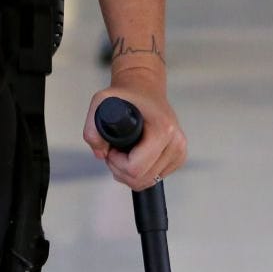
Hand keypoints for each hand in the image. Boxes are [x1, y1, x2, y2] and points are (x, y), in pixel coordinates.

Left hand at [81, 63, 187, 190]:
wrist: (145, 90)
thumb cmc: (126, 95)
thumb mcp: (100, 102)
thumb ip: (92, 129)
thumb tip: (100, 154)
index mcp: (163, 129)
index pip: (136, 167)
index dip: (116, 162)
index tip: (111, 148)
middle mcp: (176, 142)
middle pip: (141, 179)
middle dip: (120, 169)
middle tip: (113, 151)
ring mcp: (180, 151)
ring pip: (148, 182)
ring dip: (129, 172)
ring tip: (123, 151)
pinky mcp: (179, 158)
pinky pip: (155, 178)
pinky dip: (140, 172)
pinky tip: (134, 154)